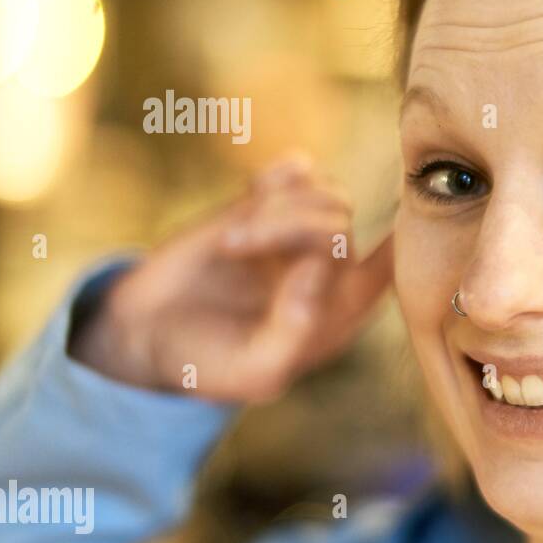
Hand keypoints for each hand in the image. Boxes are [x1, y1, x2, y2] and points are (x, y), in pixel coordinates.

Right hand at [70, 154, 393, 401]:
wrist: (151, 335)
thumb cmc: (213, 364)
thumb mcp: (256, 370)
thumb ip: (296, 330)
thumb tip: (317, 268)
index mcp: (344, 311)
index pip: (391, 268)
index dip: (391, 242)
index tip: (354, 229)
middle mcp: (333, 269)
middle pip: (339, 222)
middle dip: (288, 226)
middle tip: (233, 246)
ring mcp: (303, 233)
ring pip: (325, 193)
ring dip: (271, 208)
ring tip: (229, 241)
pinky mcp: (270, 206)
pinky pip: (298, 172)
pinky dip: (276, 179)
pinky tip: (248, 197)